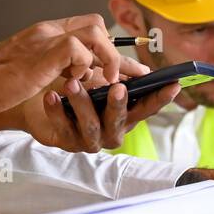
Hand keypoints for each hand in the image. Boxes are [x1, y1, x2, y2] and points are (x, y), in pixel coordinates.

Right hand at [0, 13, 129, 115]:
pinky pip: (79, 49)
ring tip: (102, 79)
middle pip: (96, 24)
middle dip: (113, 51)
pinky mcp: (45, 53)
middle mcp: (49, 31)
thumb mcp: (35, 70)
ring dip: (105, 58)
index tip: (125, 67)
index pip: (88, 25)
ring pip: (95, 31)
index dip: (109, 46)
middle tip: (117, 76)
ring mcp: (47, 39)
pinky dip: (85, 67)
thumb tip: (88, 75)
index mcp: (47, 33)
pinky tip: (74, 83)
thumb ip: (59, 66)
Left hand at [20, 66, 180, 152]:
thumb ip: (121, 73)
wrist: (39, 98)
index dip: (161, 98)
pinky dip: (57, 111)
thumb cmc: (77, 86)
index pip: (148, 107)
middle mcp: (112, 130)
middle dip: (119, 104)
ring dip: (83, 103)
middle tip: (117, 87)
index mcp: (125, 115)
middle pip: (120, 120)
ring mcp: (90, 139)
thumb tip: (145, 71)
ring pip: (91, 125)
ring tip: (73, 83)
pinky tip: (51, 96)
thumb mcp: (100, 76)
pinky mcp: (67, 142)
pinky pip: (63, 128)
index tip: (174, 84)